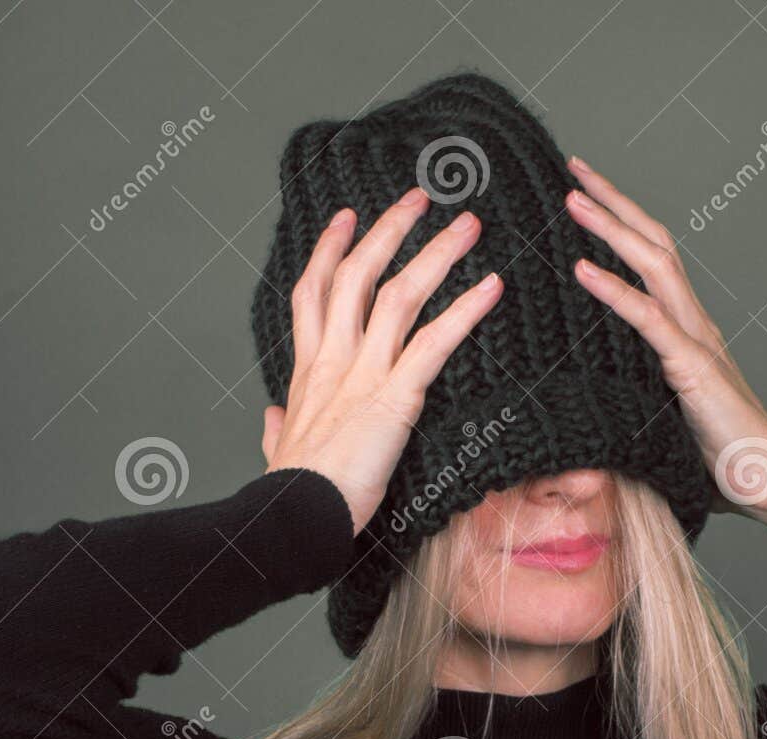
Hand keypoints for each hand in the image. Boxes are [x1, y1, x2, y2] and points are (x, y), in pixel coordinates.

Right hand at [262, 186, 503, 533]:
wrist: (296, 515)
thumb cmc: (293, 492)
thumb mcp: (280, 449)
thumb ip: (278, 426)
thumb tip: (273, 416)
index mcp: (308, 370)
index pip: (315, 292)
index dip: (332, 249)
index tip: (348, 216)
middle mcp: (334, 359)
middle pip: (359, 274)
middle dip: (390, 229)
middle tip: (420, 196)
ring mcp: (363, 374)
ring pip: (400, 294)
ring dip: (438, 254)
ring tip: (469, 225)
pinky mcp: (395, 398)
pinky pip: (435, 343)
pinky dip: (467, 312)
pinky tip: (493, 288)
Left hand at [563, 156, 766, 527]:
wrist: (761, 475)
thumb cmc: (714, 450)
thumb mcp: (663, 406)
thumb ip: (637, 382)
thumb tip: (590, 382)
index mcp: (686, 327)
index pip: (651, 258)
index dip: (621, 220)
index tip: (584, 191)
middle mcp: (693, 321)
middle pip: (654, 242)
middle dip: (614, 202)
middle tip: (574, 167)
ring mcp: (695, 339)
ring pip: (653, 265)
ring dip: (612, 229)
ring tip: (574, 201)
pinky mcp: (692, 367)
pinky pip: (649, 319)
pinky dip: (614, 290)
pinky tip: (583, 269)